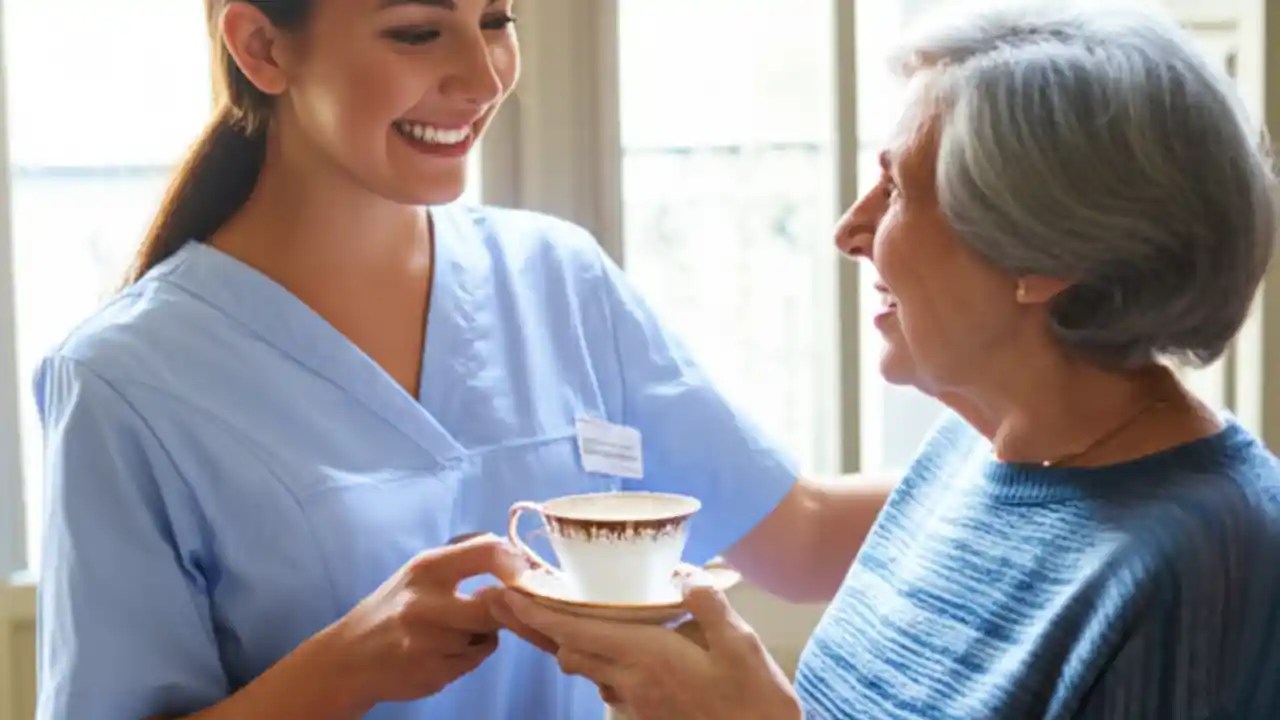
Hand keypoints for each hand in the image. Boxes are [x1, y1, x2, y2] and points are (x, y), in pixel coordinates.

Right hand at [318, 534, 524, 710]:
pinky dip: (469, 655)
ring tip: (454, 632)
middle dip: (501, 609)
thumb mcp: (419, 572)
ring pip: (489, 635)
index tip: (525, 573)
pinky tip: (442, 651)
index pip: (489, 552)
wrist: (348, 660)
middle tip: (493, 608)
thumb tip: (517, 556)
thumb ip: (465, 560)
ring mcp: (430, 642)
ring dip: (482, 634)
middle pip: (496, 604)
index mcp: (427, 568)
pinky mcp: (434, 673)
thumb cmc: (392, 609)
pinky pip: (475, 660)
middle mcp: (427, 603)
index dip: (516, 563)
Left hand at [500, 581, 802, 719]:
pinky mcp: (646, 719)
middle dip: (537, 626)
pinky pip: (608, 687)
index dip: (538, 612)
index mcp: (649, 657)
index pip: (578, 630)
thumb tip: (684, 575)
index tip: (507, 593)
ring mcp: (637, 705)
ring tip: (549, 619)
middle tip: (512, 601)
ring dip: (566, 645)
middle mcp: (632, 682)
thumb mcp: (744, 646)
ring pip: (585, 671)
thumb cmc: (756, 703)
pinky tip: (606, 650)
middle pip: (569, 651)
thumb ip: (710, 605)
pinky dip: (595, 664)